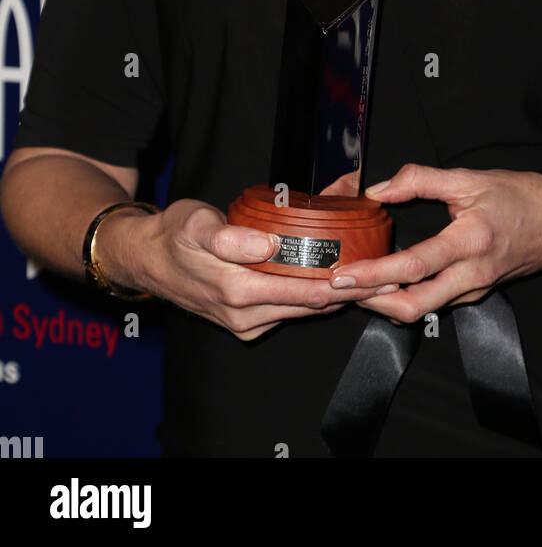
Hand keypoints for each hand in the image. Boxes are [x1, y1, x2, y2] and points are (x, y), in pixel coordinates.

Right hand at [99, 198, 398, 340]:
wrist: (146, 257)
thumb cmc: (174, 235)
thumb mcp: (196, 224)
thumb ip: (230, 236)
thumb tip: (267, 244)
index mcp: (239, 292)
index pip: (308, 292)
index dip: (346, 283)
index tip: (377, 271)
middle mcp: (246, 315)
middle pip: (314, 306)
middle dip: (352, 292)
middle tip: (389, 274)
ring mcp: (246, 322)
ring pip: (304, 310)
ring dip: (338, 296)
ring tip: (373, 278)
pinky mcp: (245, 321)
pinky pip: (289, 310)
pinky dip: (315, 297)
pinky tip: (336, 282)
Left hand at [326, 164, 541, 322]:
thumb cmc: (521, 198)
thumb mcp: (470, 178)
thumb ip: (422, 180)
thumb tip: (380, 189)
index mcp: (470, 241)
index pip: (415, 265)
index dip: (376, 274)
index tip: (344, 276)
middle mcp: (471, 274)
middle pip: (414, 305)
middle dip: (370, 302)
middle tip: (336, 290)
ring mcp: (474, 289)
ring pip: (423, 309)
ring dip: (384, 303)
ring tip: (351, 288)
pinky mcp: (475, 293)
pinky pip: (434, 303)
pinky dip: (404, 297)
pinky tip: (383, 285)